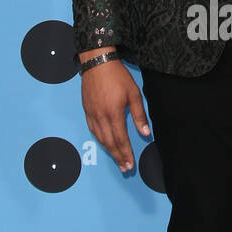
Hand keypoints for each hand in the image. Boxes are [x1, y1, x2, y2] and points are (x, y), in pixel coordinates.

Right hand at [80, 57, 150, 171]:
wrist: (97, 63)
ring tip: (116, 159)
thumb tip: (145, 132)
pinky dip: (99, 139)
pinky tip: (104, 143)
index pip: (121, 139)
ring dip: (108, 151)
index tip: (130, 164)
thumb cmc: (117, 76)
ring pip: (100, 138)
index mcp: (113, 113)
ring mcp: (92, 114)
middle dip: (117, 157)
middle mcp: (101, 116)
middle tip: (124, 168)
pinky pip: (92, 130)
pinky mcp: (87, 110)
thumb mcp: (133, 94)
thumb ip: (139, 115)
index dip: (126, 153)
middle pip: (109, 143)